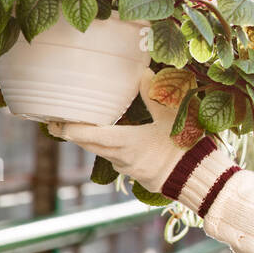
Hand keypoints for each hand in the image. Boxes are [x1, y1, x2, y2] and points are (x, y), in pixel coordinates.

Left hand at [48, 67, 206, 194]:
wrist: (201, 179)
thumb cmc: (185, 146)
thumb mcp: (172, 115)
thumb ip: (154, 94)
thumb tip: (142, 73)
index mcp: (123, 142)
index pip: (84, 135)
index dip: (65, 128)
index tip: (52, 121)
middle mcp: (120, 158)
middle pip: (88, 145)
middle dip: (74, 134)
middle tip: (62, 122)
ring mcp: (129, 169)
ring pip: (102, 154)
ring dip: (93, 142)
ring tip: (88, 128)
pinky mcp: (139, 176)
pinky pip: (118, 161)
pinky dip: (111, 149)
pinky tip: (120, 141)